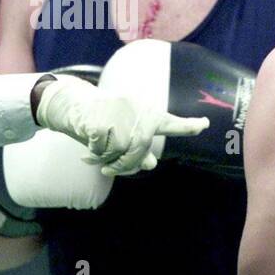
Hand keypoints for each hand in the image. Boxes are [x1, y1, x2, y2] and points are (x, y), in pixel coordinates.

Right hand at [100, 39, 256, 177]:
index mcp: (143, 112)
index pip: (168, 122)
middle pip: (140, 148)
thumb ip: (136, 148)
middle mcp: (134, 110)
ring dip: (107, 160)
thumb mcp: (119, 134)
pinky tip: (86, 150)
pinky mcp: (100, 119)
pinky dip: (93, 154)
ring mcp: (117, 112)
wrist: (70, 102)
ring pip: (120, 151)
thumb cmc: (98, 119)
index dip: (186, 125)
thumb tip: (151, 164)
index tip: (204, 125)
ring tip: (94, 157)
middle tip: (109, 171)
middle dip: (125, 165)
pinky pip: (101, 149)